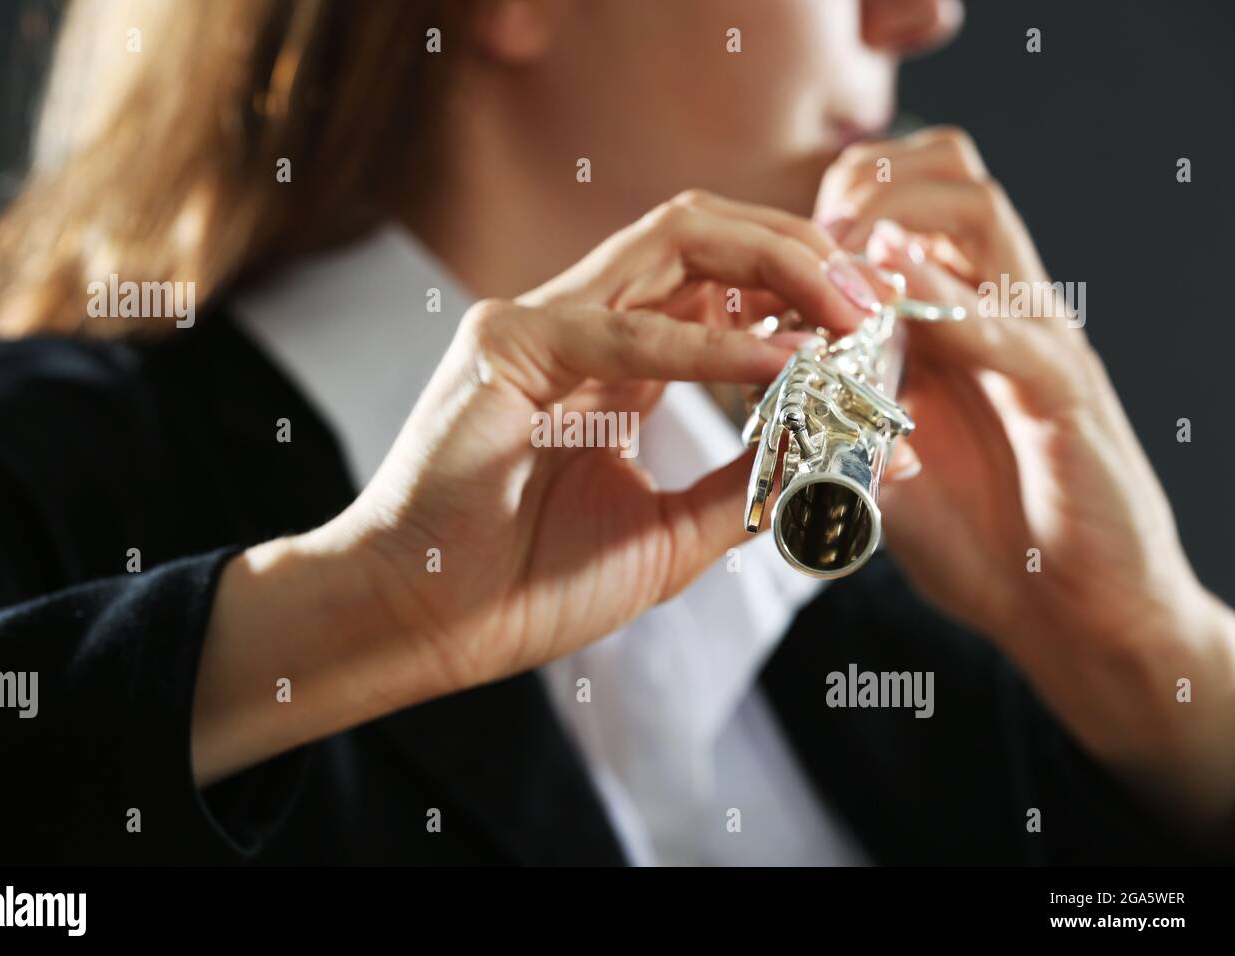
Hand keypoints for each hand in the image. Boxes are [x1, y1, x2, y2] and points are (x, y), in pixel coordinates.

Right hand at [194, 191, 878, 783]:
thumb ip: (749, 485)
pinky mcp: (504, 346)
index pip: (721, 284)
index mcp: (617, 361)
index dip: (804, 290)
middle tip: (878, 303)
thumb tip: (848, 455)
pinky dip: (714, 343)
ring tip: (851, 312)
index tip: (877, 331)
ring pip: (673, 244)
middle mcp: (582, 324)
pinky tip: (784, 361)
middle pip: (707, 238)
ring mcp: (538, 322)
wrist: (430, 624)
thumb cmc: (530, 581)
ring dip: (775, 268)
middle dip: (804, 257)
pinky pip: (627, 332)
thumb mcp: (671, 533)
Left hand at [815, 127, 1234, 826]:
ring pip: (983, 220)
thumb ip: (843, 416)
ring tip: (843, 258)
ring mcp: (1037, 346)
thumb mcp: (892, 463)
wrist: (1075, 613)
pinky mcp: (1066, 402)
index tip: (781, 252)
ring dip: (898, 222)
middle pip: (951, 176)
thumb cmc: (985, 537)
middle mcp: (1002, 313)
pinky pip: (1014, 334)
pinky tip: (901, 310)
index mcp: (963, 319)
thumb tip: (765, 392)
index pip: (913, 201)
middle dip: (868, 183)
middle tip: (812, 238)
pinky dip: (952, 313)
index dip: (841, 202)